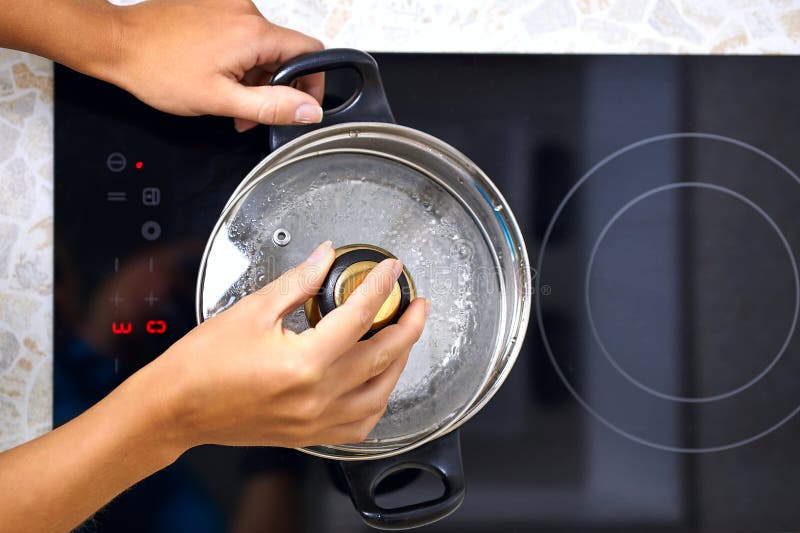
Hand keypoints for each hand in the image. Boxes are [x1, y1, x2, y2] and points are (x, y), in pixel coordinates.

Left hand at [108, 0, 324, 130]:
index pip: (311, 53)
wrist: (116, 43)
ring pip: (261, 47)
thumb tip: (310, 110)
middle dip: (274, 87)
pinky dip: (237, 60)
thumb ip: (271, 107)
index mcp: (253, 33)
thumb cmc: (158, 70)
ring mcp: (228, 5)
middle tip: (249, 114)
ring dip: (253, 77)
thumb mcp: (221, 100)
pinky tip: (214, 76)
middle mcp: (245, 11)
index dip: (313, 83)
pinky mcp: (213, 6)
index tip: (299, 105)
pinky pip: (241, 35)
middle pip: (284, 53)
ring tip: (225, 97)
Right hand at [146, 241, 427, 449]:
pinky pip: (360, 425)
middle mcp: (317, 396)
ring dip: (399, 365)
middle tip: (418, 306)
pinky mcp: (309, 435)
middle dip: (409, 327)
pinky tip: (378, 383)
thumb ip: (298, 282)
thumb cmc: (203, 363)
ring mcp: (316, 421)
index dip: (380, 287)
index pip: (359, 316)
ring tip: (402, 339)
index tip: (391, 271)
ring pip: (380, 395)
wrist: (175, 408)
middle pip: (383, 357)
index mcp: (305, 362)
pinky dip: (377, 402)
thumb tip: (325, 257)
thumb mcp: (252, 310)